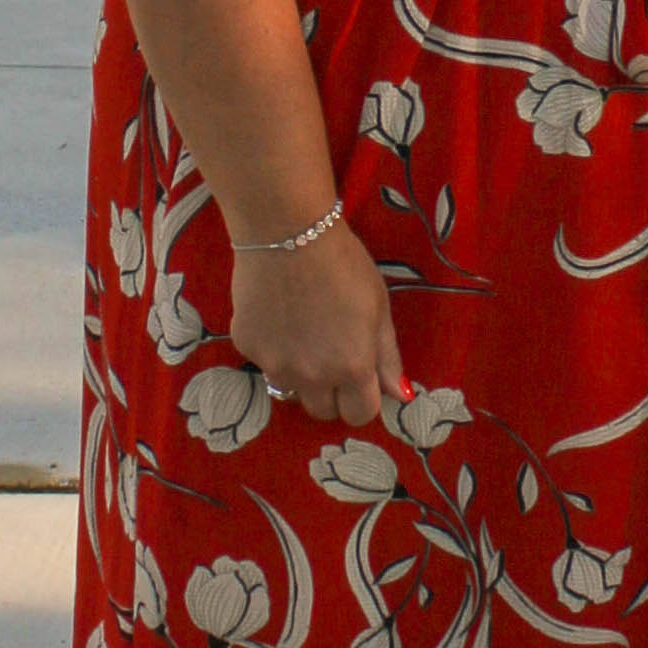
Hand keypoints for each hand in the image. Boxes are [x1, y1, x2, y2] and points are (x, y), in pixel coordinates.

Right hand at [229, 225, 405, 425]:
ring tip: (304, 332)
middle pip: (324, 412)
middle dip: (331, 393)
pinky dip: (274, 348)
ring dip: (301, 374)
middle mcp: (313, 377)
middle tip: (331, 355)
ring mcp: (276, 366)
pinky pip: (266, 362)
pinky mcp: (248, 349)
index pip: (360, 414)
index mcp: (353, 368)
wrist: (288, 233)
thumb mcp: (378, 309)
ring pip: (292, 390)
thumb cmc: (344, 265)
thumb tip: (399, 395)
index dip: (362, 399)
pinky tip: (279, 314)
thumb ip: (387, 357)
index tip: (360, 379)